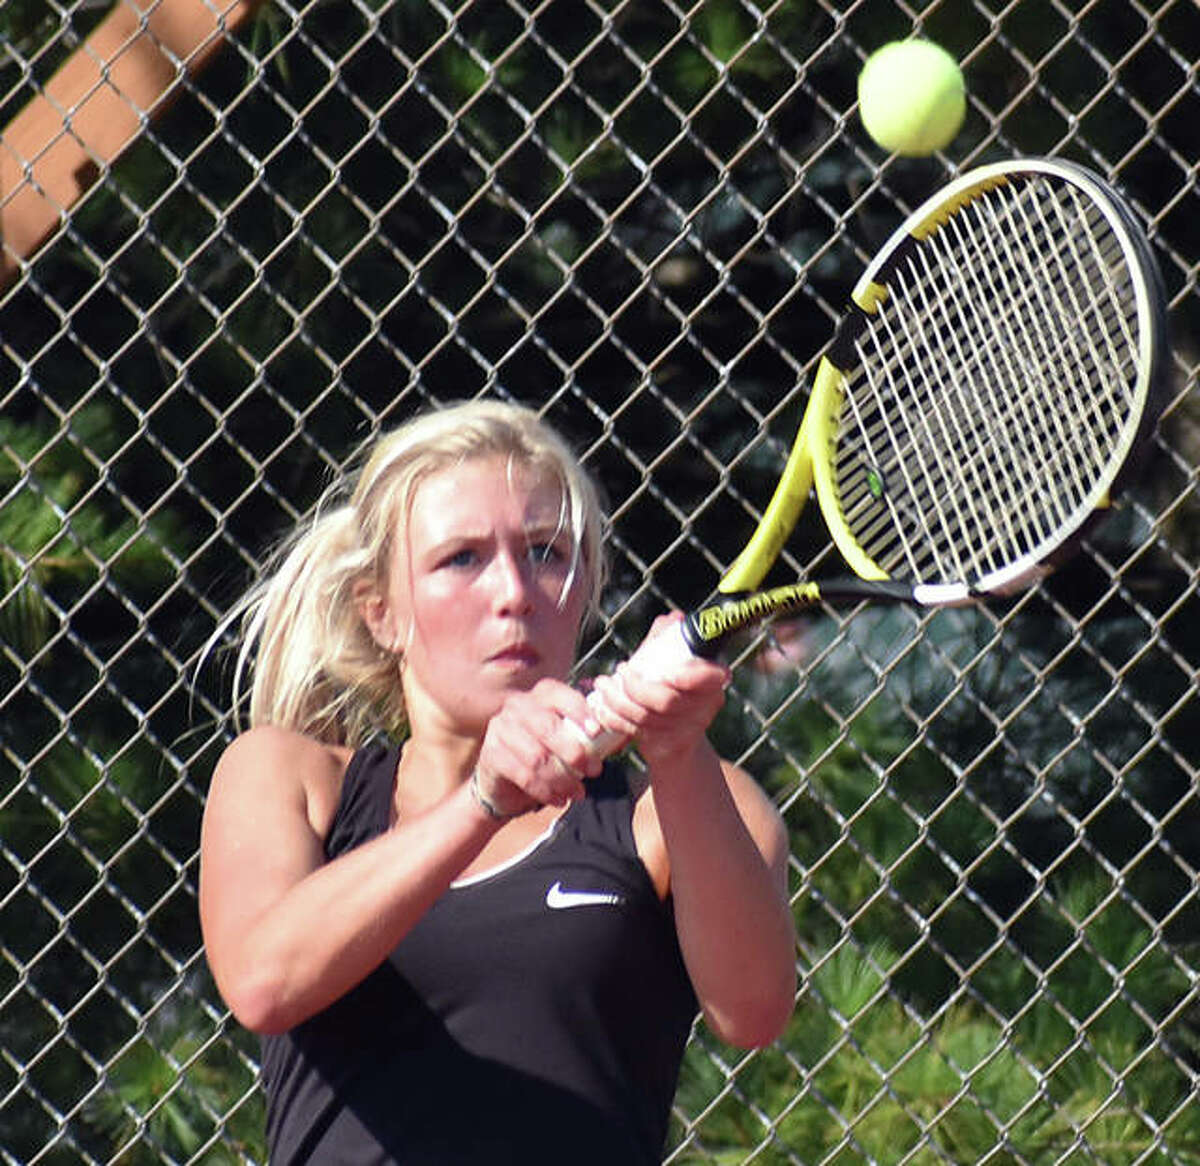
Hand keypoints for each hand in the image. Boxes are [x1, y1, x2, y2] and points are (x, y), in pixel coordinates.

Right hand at [472, 679, 604, 817]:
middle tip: (593, 771)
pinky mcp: (490, 753)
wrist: (502, 781)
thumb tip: (622, 737)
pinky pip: (524, 775)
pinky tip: (559, 799)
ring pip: (537, 756)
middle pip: (547, 727)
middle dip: (574, 752)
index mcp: (539, 695)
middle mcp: (517, 706)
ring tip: (577, 792)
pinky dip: (545, 791)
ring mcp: (500, 728)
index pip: (558, 694)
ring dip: (562, 779)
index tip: (596, 731)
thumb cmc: (543, 754)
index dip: (578, 711)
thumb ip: (587, 735)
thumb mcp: (564, 739)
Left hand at [589, 613, 730, 768]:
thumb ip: (667, 641)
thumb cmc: (673, 691)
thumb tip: (672, 620)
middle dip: (635, 686)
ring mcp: (686, 732)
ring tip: (603, 684)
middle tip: (620, 670)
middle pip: (666, 701)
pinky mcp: (666, 748)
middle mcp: (704, 708)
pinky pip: (634, 731)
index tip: (663, 671)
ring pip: (645, 717)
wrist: (678, 741)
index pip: (707, 677)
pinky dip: (613, 718)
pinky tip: (601, 706)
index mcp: (712, 682)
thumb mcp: (671, 664)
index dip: (686, 676)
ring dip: (617, 700)